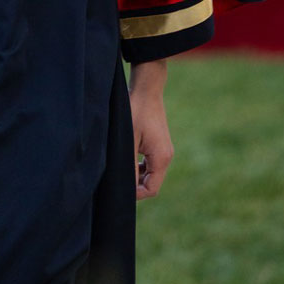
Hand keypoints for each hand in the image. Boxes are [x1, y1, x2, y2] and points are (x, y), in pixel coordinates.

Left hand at [130, 60, 172, 199]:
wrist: (147, 89)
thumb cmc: (136, 112)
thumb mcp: (128, 140)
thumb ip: (128, 165)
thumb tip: (124, 185)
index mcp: (161, 158)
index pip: (152, 189)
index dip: (136, 193)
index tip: (120, 188)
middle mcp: (166, 156)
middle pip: (152, 182)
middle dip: (136, 184)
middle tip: (117, 178)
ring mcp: (164, 150)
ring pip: (151, 172)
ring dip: (137, 174)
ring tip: (120, 167)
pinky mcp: (159, 143)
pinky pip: (151, 162)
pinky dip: (140, 165)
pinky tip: (127, 158)